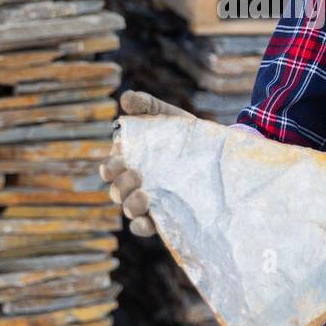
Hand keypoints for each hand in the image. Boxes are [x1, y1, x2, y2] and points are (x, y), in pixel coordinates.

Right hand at [99, 90, 262, 236]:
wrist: (216, 152)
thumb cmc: (184, 133)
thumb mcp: (166, 115)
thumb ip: (146, 105)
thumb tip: (125, 98)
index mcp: (129, 162)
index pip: (110, 169)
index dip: (110, 167)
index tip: (120, 158)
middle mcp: (135, 184)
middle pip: (116, 191)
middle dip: (121, 185)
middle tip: (136, 175)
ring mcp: (149, 202)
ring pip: (128, 210)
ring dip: (130, 205)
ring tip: (144, 196)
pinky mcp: (165, 216)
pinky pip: (145, 227)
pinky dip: (142, 226)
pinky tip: (148, 220)